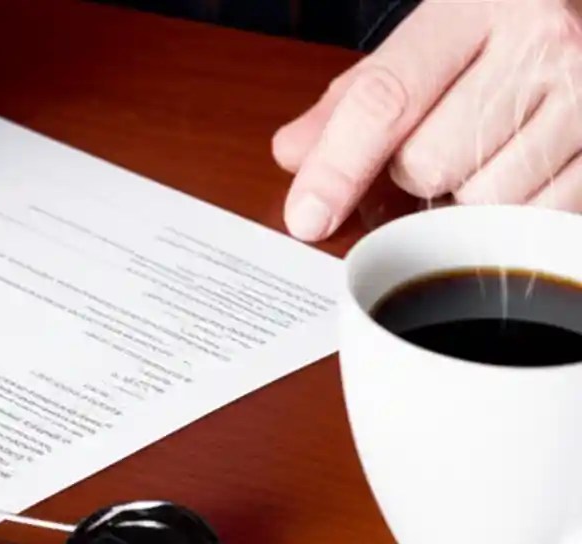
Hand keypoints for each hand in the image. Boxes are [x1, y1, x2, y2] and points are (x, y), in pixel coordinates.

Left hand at [273, 0, 581, 241]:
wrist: (577, 15)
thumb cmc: (495, 36)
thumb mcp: (420, 47)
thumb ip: (350, 103)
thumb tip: (293, 154)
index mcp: (475, 7)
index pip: (385, 98)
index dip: (337, 167)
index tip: (307, 216)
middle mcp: (538, 44)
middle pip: (427, 164)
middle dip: (411, 173)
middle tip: (432, 145)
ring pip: (481, 200)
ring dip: (462, 198)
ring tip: (478, 155)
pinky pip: (534, 218)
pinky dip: (510, 216)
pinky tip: (512, 173)